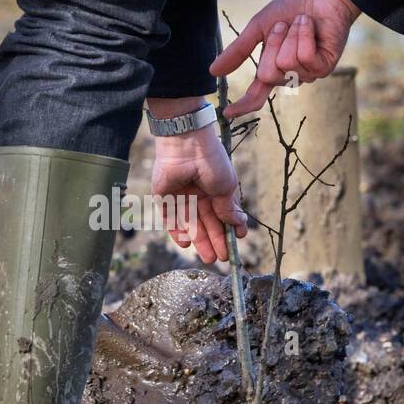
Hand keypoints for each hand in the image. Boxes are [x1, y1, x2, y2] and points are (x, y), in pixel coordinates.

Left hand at [149, 99, 247, 264]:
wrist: (187, 145)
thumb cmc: (211, 161)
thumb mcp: (226, 187)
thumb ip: (228, 208)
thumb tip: (239, 224)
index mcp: (215, 190)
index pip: (223, 214)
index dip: (230, 229)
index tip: (237, 242)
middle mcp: (198, 195)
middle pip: (207, 223)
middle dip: (214, 241)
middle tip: (221, 258)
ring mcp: (181, 197)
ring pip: (190, 224)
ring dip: (199, 241)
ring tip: (207, 257)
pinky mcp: (164, 198)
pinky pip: (170, 219)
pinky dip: (177, 232)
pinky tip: (185, 244)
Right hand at [209, 0, 359, 117]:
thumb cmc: (292, 8)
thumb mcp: (259, 28)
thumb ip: (239, 50)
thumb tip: (213, 71)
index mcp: (272, 68)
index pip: (256, 94)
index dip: (242, 105)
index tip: (228, 113)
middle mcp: (289, 76)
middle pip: (267, 74)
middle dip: (273, 44)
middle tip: (283, 25)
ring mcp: (308, 74)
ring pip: (287, 64)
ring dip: (291, 36)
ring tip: (301, 23)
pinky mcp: (324, 67)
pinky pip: (305, 56)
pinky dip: (304, 35)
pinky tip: (310, 25)